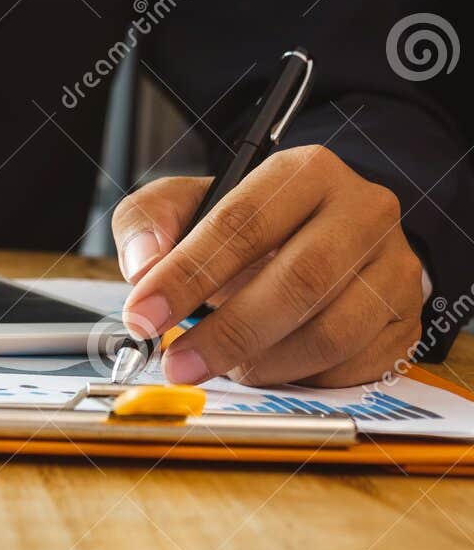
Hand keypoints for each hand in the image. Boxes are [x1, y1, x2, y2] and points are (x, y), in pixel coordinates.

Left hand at [112, 146, 424, 387]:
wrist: (318, 237)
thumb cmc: (245, 223)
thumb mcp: (185, 205)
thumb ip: (149, 224)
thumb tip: (143, 268)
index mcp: (305, 172)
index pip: (242, 224)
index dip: (187, 275)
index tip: (144, 316)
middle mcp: (362, 212)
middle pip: (298, 282)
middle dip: (226, 334)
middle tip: (177, 363)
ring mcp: (394, 268)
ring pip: (330, 333)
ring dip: (263, 363)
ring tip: (223, 366)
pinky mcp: (406, 320)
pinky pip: (353, 367)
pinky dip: (300, 378)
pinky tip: (269, 367)